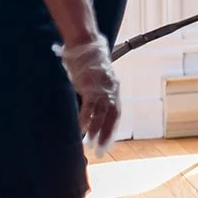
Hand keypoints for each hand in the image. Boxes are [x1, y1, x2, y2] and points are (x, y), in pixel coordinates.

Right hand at [55, 37, 120, 154]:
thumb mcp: (94, 80)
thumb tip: (89, 106)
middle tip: (101, 151)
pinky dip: (86, 119)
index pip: (116, 113)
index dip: (112, 129)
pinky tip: (82, 130)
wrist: (85, 46)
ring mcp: (102, 89)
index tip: (107, 143)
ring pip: (101, 114)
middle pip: (112, 116)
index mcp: (114, 89)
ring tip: (90, 144)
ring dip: (96, 130)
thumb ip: (95, 92)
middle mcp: (111, 90)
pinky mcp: (90, 87)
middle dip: (106, 135)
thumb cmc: (88, 63)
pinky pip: (89, 107)